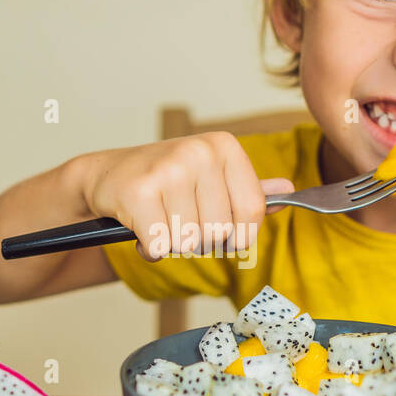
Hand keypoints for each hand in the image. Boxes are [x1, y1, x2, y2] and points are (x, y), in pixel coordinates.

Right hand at [78, 132, 294, 260]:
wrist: (107, 175)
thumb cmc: (166, 180)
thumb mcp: (211, 177)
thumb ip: (250, 189)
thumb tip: (288, 190)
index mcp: (225, 148)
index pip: (253, 213)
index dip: (238, 235)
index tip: (221, 231)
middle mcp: (200, 153)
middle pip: (220, 232)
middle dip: (200, 240)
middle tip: (178, 220)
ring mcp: (169, 170)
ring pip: (190, 242)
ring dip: (173, 244)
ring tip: (159, 220)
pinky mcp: (139, 193)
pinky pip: (160, 246)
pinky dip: (150, 248)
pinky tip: (141, 227)